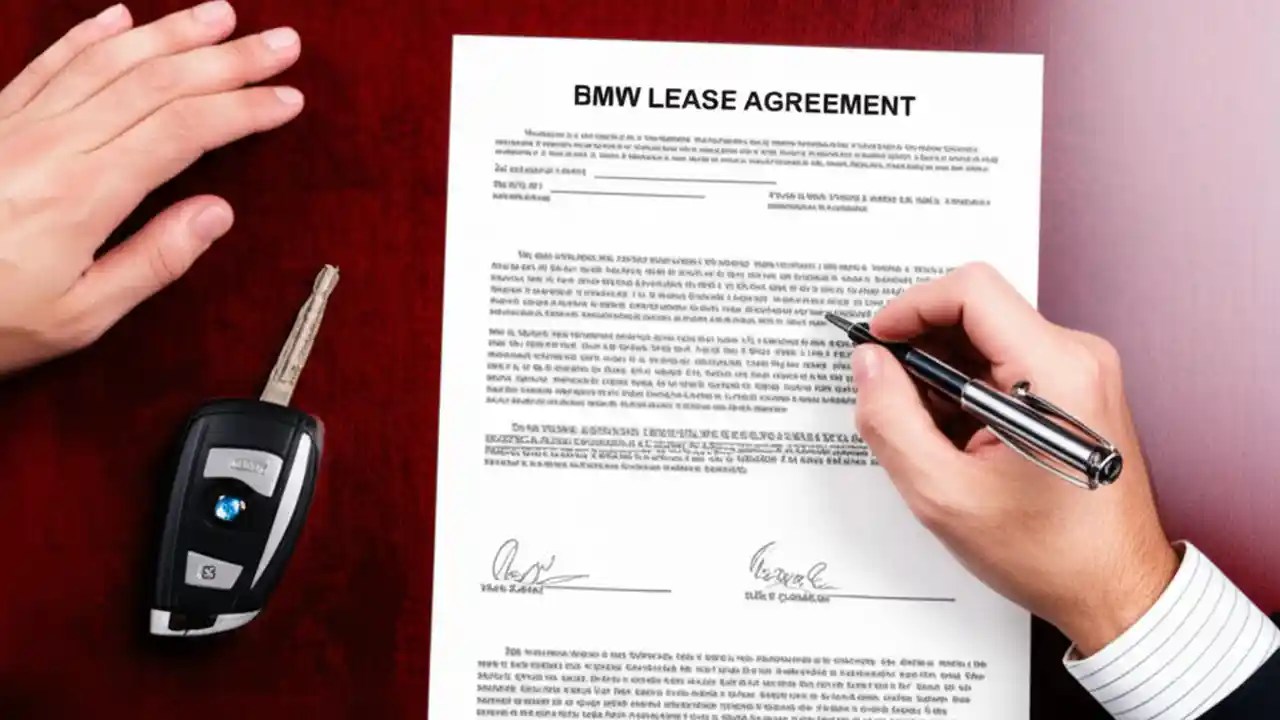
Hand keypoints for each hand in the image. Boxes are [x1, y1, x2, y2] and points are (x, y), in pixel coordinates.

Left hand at [0, 2, 301, 375]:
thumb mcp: (79, 316)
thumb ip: (153, 260)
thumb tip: (217, 211)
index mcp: (85, 192)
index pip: (184, 129)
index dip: (243, 109)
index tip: (288, 99)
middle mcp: (54, 143)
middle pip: (157, 82)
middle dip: (227, 59)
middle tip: (282, 43)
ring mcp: (19, 125)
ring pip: (107, 60)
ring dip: (171, 33)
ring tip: (221, 15)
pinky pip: (48, 64)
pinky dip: (89, 37)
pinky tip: (121, 18)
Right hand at [852, 262, 1178, 655]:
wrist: (1116, 590)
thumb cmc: (1050, 553)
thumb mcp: (944, 494)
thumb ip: (892, 421)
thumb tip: (868, 365)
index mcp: (1056, 372)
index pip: (972, 291)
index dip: (912, 306)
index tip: (878, 340)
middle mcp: (1078, 357)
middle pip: (978, 310)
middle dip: (923, 347)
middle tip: (892, 396)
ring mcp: (1082, 370)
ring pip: (988, 338)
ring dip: (945, 373)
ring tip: (931, 433)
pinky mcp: (1077, 386)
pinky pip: (1007, 362)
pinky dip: (969, 389)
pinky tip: (958, 438)